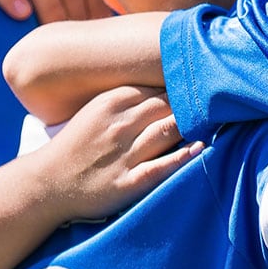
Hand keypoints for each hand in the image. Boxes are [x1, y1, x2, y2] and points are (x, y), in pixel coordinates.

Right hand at [32, 86, 201, 220]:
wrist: (47, 183)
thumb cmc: (77, 145)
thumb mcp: (97, 110)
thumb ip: (130, 98)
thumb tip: (168, 86)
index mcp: (112, 101)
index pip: (159, 86)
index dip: (185, 86)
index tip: (206, 85)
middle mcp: (120, 124)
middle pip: (169, 105)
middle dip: (194, 103)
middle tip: (220, 102)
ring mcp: (124, 153)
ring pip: (169, 130)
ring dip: (195, 125)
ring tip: (217, 121)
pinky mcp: (127, 182)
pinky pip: (162, 166)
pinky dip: (183, 156)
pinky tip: (201, 149)